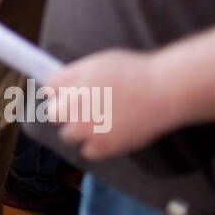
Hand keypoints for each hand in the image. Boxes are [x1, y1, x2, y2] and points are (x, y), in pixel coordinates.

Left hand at [44, 49, 177, 160]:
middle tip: (84, 111)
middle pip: (53, 113)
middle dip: (64, 112)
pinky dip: (96, 146)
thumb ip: (75, 75)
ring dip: (78, 131)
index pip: (49, 89)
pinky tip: (109, 135)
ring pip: (68, 135)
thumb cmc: (137, 73)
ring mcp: (86, 127)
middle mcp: (74, 104)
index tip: (66, 96)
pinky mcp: (102, 146)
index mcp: (73, 81)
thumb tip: (57, 86)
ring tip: (99, 123)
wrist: (164, 90)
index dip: (58, 92)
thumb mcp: (100, 62)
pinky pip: (87, 151)